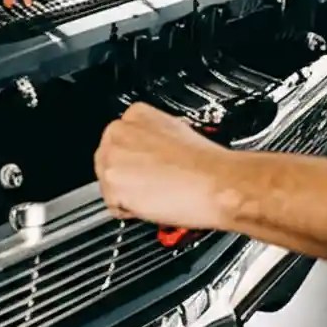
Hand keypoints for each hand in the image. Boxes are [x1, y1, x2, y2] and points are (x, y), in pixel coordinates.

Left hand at [94, 102, 241, 228]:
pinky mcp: (113, 185)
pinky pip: (113, 206)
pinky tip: (152, 203)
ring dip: (128, 194)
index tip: (149, 167)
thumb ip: (152, 137)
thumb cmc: (207, 164)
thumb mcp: (178, 131)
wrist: (218, 184)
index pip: (120, 141)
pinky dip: (130, 211)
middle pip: (109, 161)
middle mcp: (118, 132)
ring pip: (109, 184)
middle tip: (154, 184)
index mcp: (136, 114)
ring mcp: (113, 158)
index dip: (135, 160)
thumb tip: (147, 151)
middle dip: (127, 177)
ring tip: (157, 193)